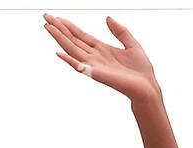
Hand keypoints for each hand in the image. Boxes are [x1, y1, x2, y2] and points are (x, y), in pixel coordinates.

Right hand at [43, 14, 160, 105]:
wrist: (147, 87)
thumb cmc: (141, 70)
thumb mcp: (132, 44)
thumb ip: (120, 31)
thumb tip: (108, 18)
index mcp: (101, 49)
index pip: (81, 35)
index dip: (69, 26)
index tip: (57, 18)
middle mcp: (94, 57)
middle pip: (72, 40)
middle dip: (59, 29)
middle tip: (46, 17)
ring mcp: (94, 65)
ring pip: (72, 49)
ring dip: (59, 38)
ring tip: (48, 27)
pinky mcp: (96, 74)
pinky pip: (79, 66)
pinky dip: (69, 60)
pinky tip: (59, 53)